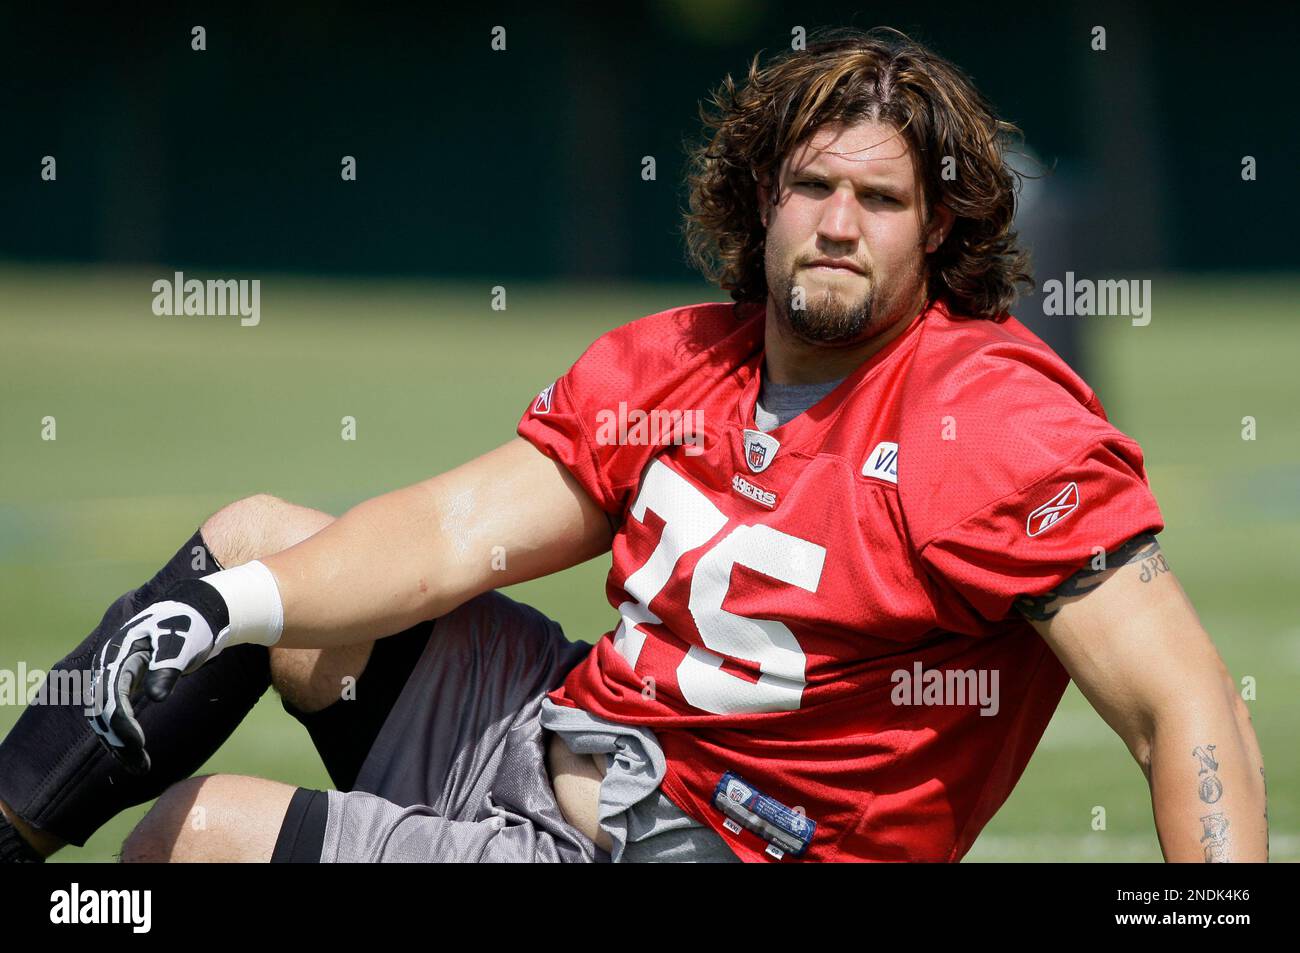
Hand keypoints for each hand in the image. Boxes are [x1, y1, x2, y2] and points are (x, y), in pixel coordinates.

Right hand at [87, 578, 229, 774]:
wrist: (199, 612)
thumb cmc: (192, 625)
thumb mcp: (183, 643)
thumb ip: (168, 667)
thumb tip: (154, 697)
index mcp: (119, 652)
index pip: (111, 694)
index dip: (122, 722)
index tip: (139, 744)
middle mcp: (110, 664)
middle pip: (102, 710)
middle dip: (118, 740)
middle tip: (140, 766)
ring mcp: (116, 673)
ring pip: (106, 716)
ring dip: (119, 743)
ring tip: (140, 768)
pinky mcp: (126, 682)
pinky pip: (117, 713)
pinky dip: (124, 734)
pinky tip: (137, 754)